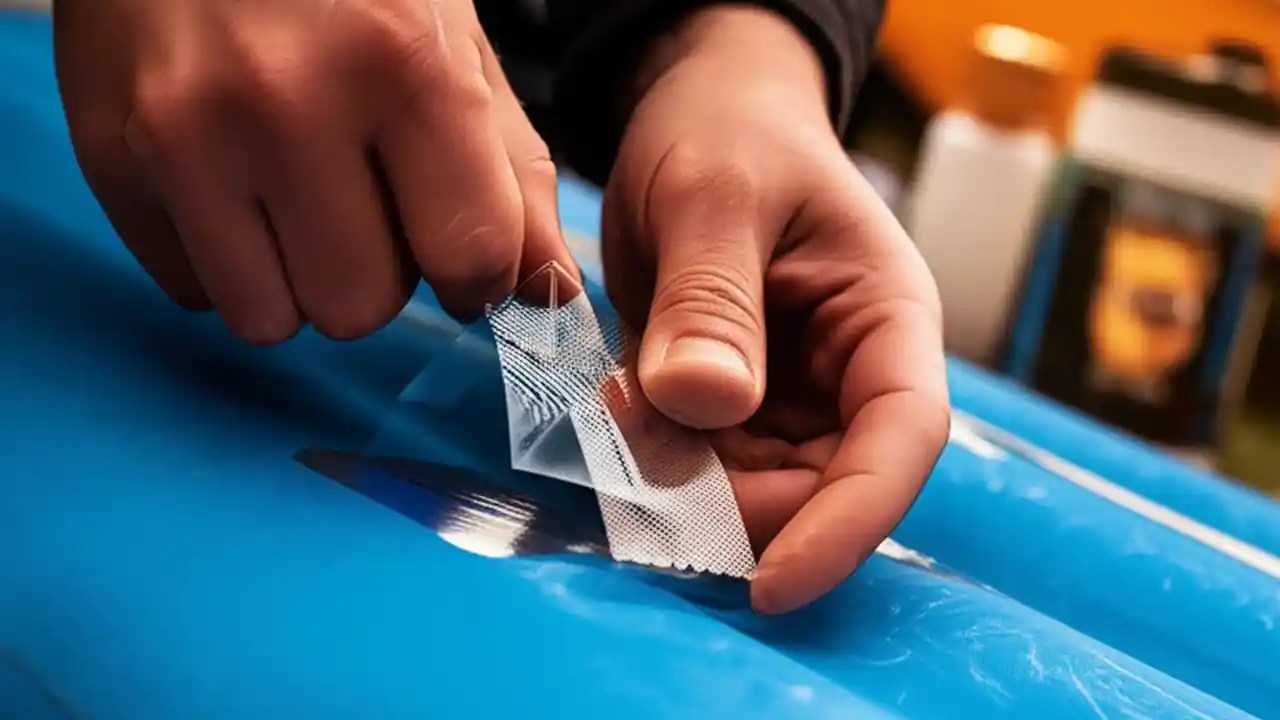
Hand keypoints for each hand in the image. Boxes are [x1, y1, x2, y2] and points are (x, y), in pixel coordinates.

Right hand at [54, 0, 572, 341]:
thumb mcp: (454, 44)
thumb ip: (511, 174)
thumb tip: (545, 294)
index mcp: (403, 65)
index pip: (468, 259)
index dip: (474, 273)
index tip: (457, 247)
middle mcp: (285, 103)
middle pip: (360, 309)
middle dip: (378, 274)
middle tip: (363, 198)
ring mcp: (182, 133)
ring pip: (270, 321)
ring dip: (298, 280)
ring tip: (295, 193)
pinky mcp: (109, 157)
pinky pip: (193, 291)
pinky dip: (226, 260)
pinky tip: (233, 181)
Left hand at [604, 6, 949, 612]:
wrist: (697, 111)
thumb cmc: (729, 130)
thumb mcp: (714, 193)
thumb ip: (711, 299)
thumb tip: (701, 406)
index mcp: (887, 317)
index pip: (900, 438)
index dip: (849, 522)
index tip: (774, 585)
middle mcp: (849, 371)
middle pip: (822, 484)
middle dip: (738, 506)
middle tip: (643, 478)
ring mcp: (790, 394)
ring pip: (753, 487)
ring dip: (684, 485)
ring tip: (619, 419)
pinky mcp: (730, 404)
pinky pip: (700, 464)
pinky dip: (655, 462)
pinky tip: (614, 414)